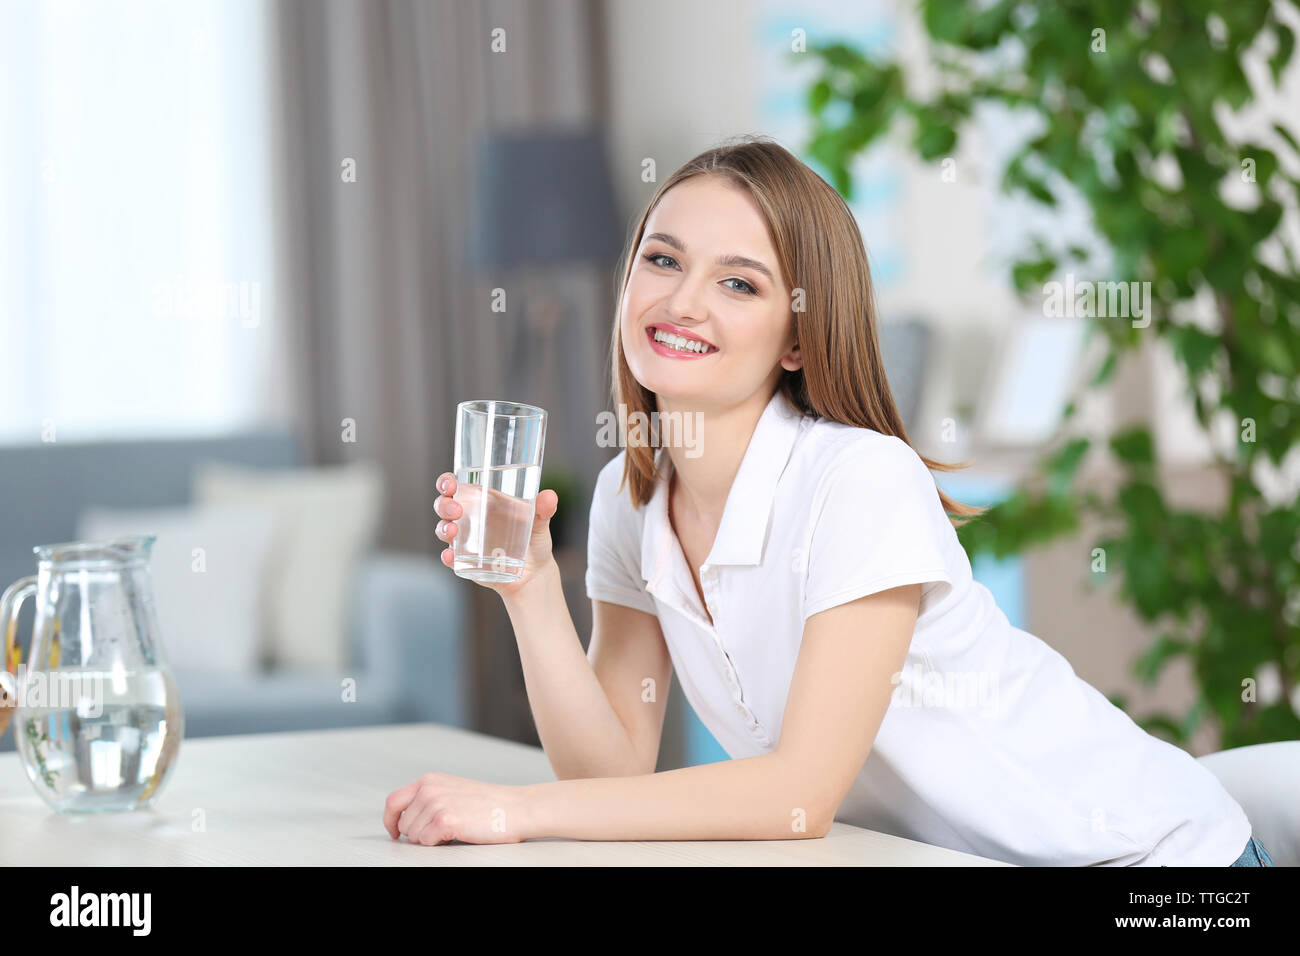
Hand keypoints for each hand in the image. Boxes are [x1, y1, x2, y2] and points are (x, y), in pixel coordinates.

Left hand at [383, 772, 533, 845]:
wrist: (516, 808)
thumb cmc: (490, 804)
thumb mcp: (453, 790)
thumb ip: (429, 798)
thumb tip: (407, 819)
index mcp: (430, 780)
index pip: (393, 801)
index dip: (390, 820)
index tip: (395, 832)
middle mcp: (429, 789)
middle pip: (403, 823)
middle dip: (418, 833)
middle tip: (441, 832)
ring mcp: (436, 804)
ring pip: (413, 835)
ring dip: (430, 838)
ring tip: (454, 830)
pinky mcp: (444, 820)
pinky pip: (426, 842)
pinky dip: (438, 843)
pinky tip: (457, 834)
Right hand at [434, 471, 559, 599]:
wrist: (535, 573)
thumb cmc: (534, 541)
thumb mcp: (540, 523)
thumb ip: (544, 509)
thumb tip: (550, 496)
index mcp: (482, 501)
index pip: (455, 486)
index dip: (446, 482)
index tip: (450, 483)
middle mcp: (469, 518)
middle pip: (444, 505)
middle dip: (444, 505)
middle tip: (456, 510)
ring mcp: (465, 541)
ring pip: (443, 530)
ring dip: (443, 528)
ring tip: (453, 531)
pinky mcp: (466, 562)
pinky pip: (451, 558)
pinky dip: (448, 557)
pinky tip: (451, 556)